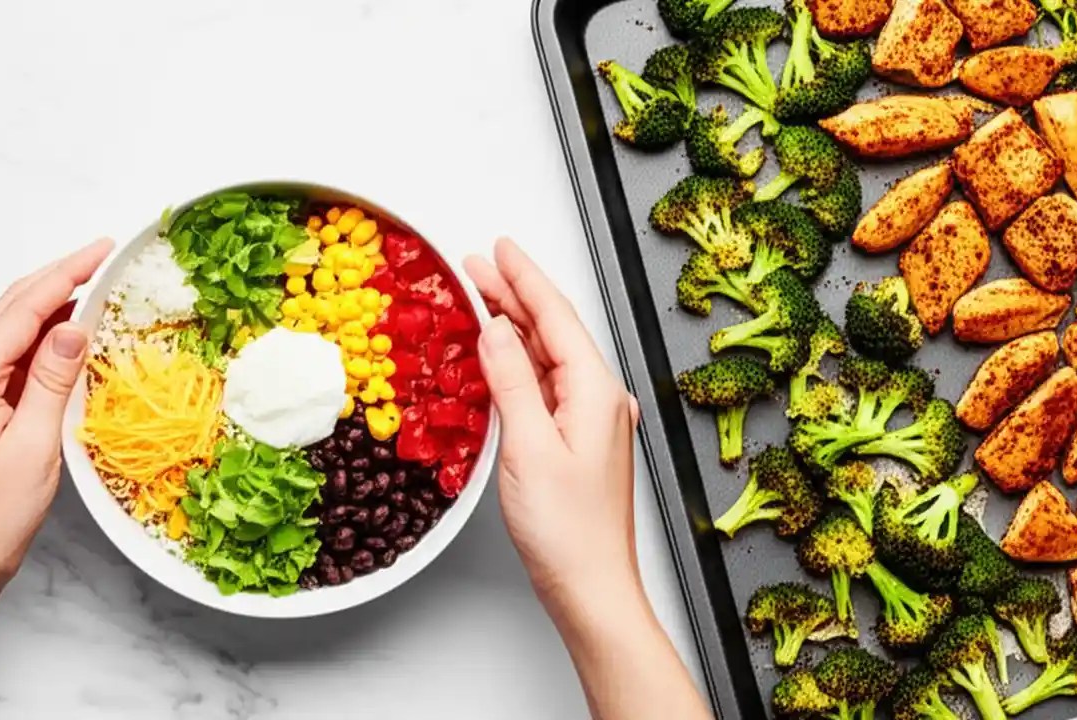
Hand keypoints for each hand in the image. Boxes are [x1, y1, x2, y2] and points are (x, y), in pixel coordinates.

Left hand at [0, 239, 112, 587]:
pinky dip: (39, 335)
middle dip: (59, 279)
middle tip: (104, 257)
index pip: (23, 309)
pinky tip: (67, 331)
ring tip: (95, 285)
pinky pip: (6, 352)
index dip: (67, 275)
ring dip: (50, 304)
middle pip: (10, 307)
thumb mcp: (36, 443)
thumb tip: (76, 325)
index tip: (103, 250)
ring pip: (7, 326)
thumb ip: (53, 378)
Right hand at [465, 239, 640, 610]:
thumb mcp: (529, 447)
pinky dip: (518, 363)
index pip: (555, 316)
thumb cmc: (568, 531)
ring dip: (514, 325)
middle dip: (513, 293)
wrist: (591, 588)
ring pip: (548, 356)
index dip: (524, 277)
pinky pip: (546, 385)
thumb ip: (510, 380)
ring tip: (480, 296)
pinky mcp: (577, 440)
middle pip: (552, 330)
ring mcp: (591, 419)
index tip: (499, 247)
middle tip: (475, 264)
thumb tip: (494, 329)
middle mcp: (600, 398)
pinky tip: (498, 356)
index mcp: (596, 390)